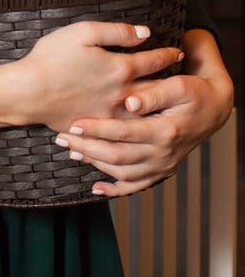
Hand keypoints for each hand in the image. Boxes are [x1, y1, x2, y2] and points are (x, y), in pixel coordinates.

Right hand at [14, 19, 183, 131]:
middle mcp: (121, 95)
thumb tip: (144, 32)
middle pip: (156, 90)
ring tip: (170, 106)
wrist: (27, 92)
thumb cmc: (51, 57)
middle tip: (185, 83)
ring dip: (159, 110)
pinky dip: (138, 130)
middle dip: (172, 84)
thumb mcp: (83, 32)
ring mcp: (110, 115)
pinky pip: (124, 132)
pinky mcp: (97, 128)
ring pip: (144, 115)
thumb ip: (117, 31)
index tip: (178, 53)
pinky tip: (142, 128)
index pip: (153, 60)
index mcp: (120, 68)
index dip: (168, 55)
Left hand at [53, 28, 233, 196]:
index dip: (97, 128)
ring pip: (122, 172)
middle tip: (63, 137)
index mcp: (165, 131)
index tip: (75, 122)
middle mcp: (163, 153)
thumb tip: (129, 101)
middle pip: (117, 156)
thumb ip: (153, 94)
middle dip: (87, 147)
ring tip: (72, 152)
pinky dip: (115, 190)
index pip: (124, 132)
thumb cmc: (194, 93)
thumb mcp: (179, 86)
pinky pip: (136, 185)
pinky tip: (96, 188)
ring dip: (95, 163)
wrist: (214, 109)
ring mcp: (162, 165)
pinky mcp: (161, 170)